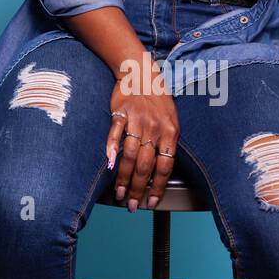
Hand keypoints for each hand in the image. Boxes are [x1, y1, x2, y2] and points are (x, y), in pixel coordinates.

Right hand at [106, 55, 178, 211]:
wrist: (141, 73)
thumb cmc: (157, 100)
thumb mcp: (170, 121)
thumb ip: (165, 144)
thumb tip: (158, 171)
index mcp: (170, 133)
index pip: (165, 167)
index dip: (157, 187)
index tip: (151, 202)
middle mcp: (154, 128)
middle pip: (146, 166)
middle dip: (137, 189)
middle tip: (130, 205)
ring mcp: (136, 121)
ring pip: (130, 155)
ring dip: (123, 177)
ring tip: (118, 193)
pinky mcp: (120, 113)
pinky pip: (115, 134)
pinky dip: (111, 149)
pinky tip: (108, 164)